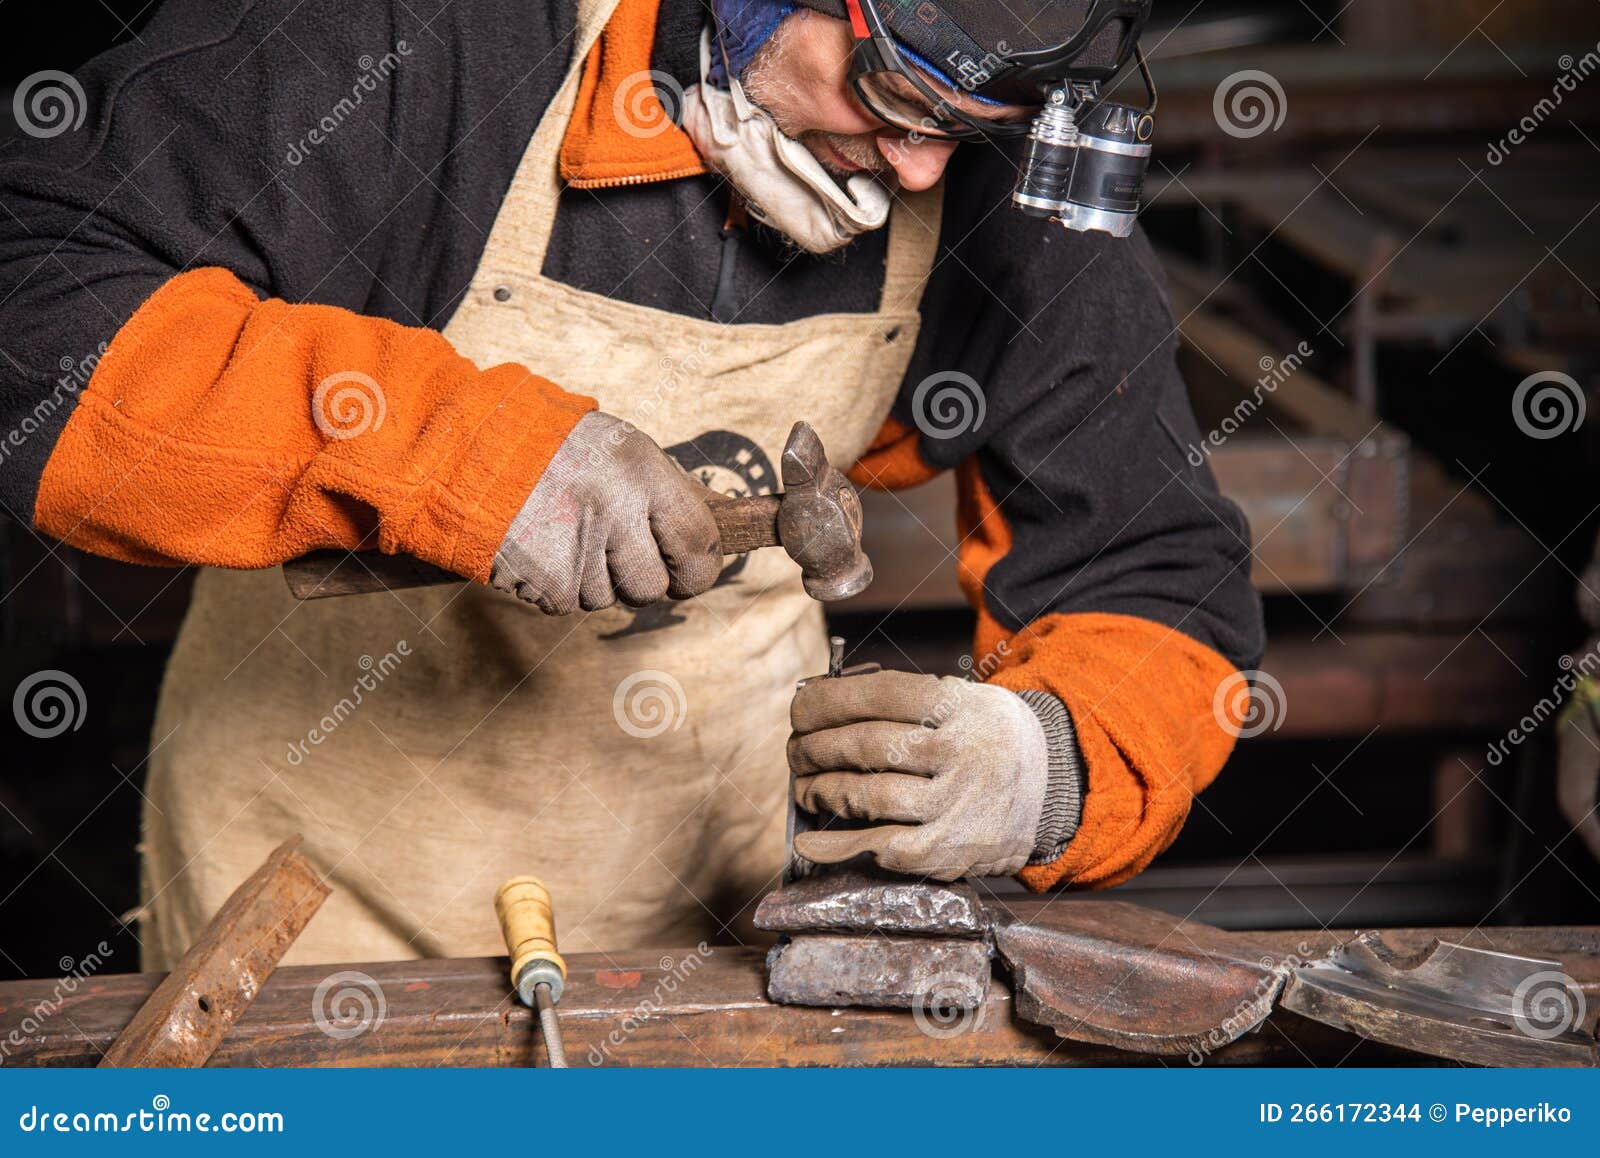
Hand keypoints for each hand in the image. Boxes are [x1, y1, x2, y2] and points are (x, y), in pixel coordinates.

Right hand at [489, 412, 721, 613]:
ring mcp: (576, 545)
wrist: (468, 447)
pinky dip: (559, 587)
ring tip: (568, 536)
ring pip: (608, 600)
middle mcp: (613, 507)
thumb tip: (713, 540)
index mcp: (641, 471)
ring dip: (593, 581)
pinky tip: (544, 549)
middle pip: (653, 587)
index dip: (698, 569)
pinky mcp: (543, 577)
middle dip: (642, 582)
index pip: (698, 543)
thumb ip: (667, 493)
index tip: (688, 573)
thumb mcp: (621, 449)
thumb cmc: (557, 448)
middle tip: (621, 558)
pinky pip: (569, 604)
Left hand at [788, 670, 1078, 879]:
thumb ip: (902, 701)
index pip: (879, 694)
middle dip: (816, 748)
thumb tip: (821, 707)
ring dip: (823, 792)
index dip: (827, 702)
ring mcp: (957, 803)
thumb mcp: (962, 699)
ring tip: (806, 787)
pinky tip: (810, 844)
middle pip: (867, 745)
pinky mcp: (951, 849)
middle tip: (796, 751)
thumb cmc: (984, 736)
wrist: (1053, 786)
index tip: (800, 711)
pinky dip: (838, 847)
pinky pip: (883, 847)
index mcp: (960, 705)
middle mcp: (961, 752)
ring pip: (869, 796)